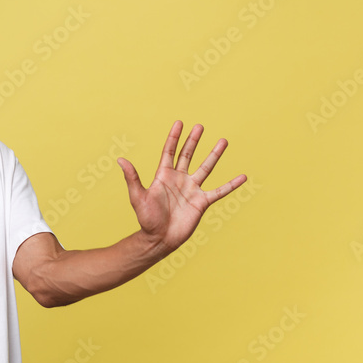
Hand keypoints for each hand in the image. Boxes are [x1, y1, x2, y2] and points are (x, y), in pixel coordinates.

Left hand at [117, 121, 246, 254]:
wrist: (159, 239)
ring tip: (223, 141)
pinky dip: (231, 185)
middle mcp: (179, 179)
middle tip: (199, 126)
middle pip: (187, 155)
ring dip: (214, 155)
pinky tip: (242, 177)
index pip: (169, 152)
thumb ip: (132, 178)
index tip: (180, 123)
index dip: (174, 138)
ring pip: (206, 168)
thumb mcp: (138, 197)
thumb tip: (120, 159)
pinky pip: (219, 191)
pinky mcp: (202, 202)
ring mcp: (191, 190)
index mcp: (163, 176)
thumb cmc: (146, 219)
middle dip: (193, 141)